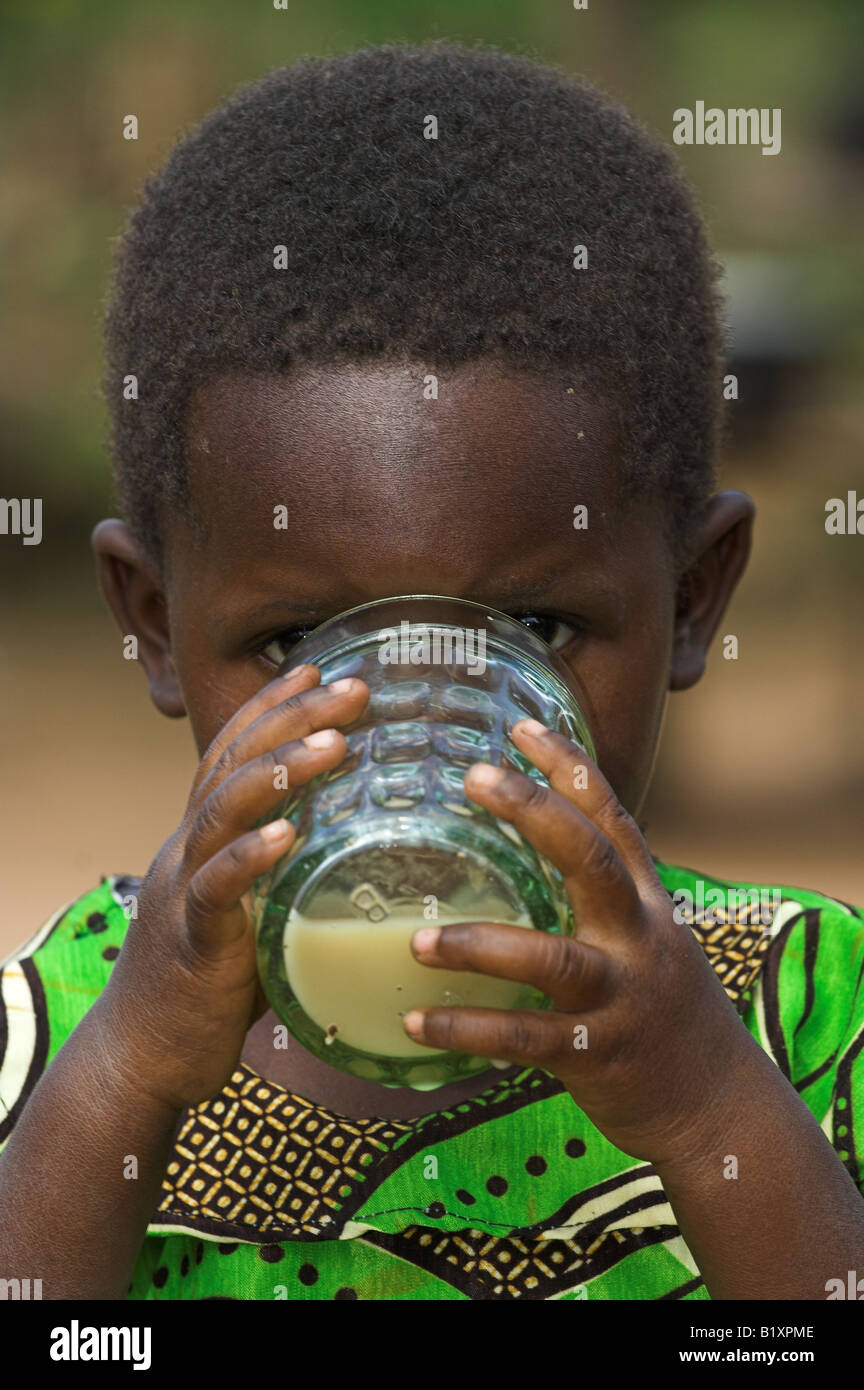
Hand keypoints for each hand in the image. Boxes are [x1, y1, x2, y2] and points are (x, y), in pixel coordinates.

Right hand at [97, 663, 368, 1109]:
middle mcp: (188, 850)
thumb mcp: (256, 914)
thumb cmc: (212, 984)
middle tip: (352, 688)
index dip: (270, 708)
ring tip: (333, 744)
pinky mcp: (193, 940)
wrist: (146, 1054)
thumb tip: (368, 865)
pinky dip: (251, 856)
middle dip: (292, 718)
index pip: (231, 753)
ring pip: (223, 812)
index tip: (315, 669)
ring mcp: (184, 890)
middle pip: (233, 764)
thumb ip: (292, 880)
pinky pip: (216, 889)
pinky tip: (288, 834)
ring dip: (278, 771)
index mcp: (203, 840)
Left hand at [402, 718, 758, 1165]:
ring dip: (480, 944)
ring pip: (551, 957)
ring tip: (415, 940)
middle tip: (474, 776)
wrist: (718, 1107)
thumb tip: (537, 852)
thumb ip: (605, 899)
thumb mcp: (652, 940)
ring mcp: (621, 995)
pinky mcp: (595, 1053)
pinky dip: (468, 1029)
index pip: (613, 818)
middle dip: (535, 813)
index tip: (521, 725)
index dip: (571, 768)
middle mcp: (640, 938)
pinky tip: (416, 1023)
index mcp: (649, 903)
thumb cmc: (666, 1014)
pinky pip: (524, 1038)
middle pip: (592, 860)